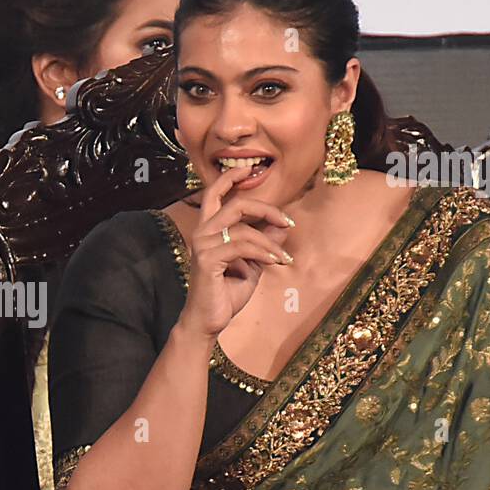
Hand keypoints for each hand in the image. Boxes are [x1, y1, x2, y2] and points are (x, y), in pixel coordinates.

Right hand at [176, 165, 293, 340]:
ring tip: (284, 258)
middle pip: (236, 205)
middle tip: (287, 221)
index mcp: (208, 230)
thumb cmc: (226, 293)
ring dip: (271, 242)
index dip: (230, 178)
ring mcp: (203, 245)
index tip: (250, 168)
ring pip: (243, 229)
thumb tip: (283, 226)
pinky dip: (264, 253)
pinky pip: (243, 246)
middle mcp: (202, 233)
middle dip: (266, 210)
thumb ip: (264, 243)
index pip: (214, 194)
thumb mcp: (252, 264)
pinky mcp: (208, 259)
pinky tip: (275, 262)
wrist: (209, 321)